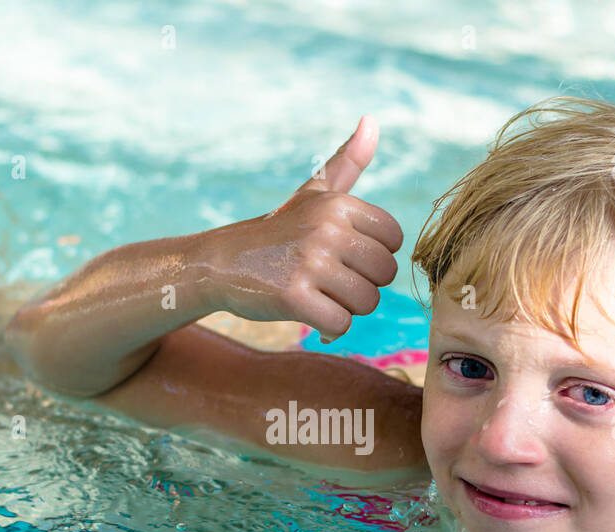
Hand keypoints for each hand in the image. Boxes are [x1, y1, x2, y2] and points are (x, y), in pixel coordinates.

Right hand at [193, 116, 403, 341]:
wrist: (221, 262)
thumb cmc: (277, 231)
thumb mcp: (312, 193)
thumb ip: (347, 162)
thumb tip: (372, 120)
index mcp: (338, 204)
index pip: (394, 239)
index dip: (374, 255)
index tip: (346, 256)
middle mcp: (327, 229)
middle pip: (384, 275)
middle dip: (363, 286)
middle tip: (331, 282)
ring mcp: (310, 263)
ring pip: (367, 302)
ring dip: (347, 308)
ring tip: (320, 296)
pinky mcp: (294, 297)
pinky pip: (341, 324)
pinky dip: (329, 327)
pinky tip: (311, 314)